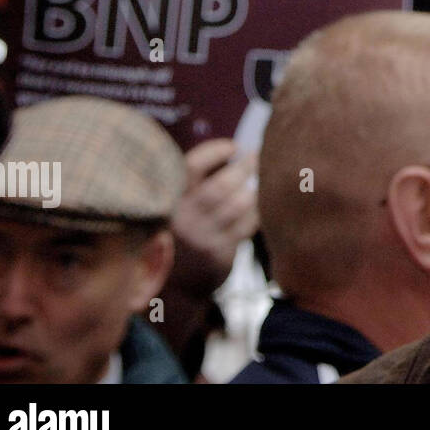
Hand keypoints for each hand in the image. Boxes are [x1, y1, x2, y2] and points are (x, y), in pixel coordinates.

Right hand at [170, 139, 258, 293]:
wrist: (174, 282)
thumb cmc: (184, 228)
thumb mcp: (178, 204)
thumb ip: (197, 179)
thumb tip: (235, 149)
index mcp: (169, 197)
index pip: (191, 166)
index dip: (215, 151)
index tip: (234, 146)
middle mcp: (182, 217)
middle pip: (221, 185)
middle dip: (245, 167)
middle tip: (256, 157)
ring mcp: (201, 237)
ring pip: (238, 204)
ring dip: (254, 189)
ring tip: (260, 181)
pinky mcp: (219, 252)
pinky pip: (247, 224)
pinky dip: (257, 211)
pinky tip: (257, 206)